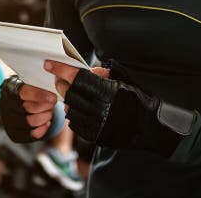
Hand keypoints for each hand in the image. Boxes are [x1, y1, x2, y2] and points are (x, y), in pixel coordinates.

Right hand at [0, 75, 56, 141]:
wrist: (18, 101)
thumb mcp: (31, 81)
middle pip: (27, 108)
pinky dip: (42, 129)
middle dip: (45, 107)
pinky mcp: (13, 134)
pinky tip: (46, 122)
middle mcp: (4, 105)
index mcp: (9, 88)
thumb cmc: (29, 90)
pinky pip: (31, 135)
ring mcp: (7, 120)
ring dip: (45, 117)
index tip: (53, 98)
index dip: (39, 95)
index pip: (23, 92)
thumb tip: (54, 86)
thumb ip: (39, 83)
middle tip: (52, 104)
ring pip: (30, 122)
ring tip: (49, 112)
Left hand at [46, 61, 192, 153]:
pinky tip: (80, 109)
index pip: (77, 78)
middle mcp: (100, 109)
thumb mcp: (125, 80)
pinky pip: (75, 124)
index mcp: (108, 92)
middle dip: (61, 84)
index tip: (49, 64)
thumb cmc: (139, 100)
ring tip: (73, 94)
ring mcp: (97, 124)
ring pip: (69, 109)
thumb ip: (105, 75)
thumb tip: (88, 70)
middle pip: (69, 93)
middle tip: (59, 78)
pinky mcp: (95, 136)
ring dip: (67, 100)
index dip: (61, 69)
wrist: (151, 128)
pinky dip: (74, 114)